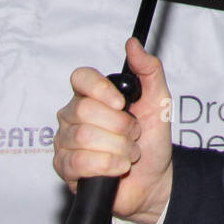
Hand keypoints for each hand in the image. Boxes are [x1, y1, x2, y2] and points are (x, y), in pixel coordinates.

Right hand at [54, 37, 172, 223]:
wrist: (153, 179)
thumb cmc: (152, 140)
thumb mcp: (159, 101)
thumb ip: (149, 70)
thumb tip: (133, 44)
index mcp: (92, 95)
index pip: (80, 77)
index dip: (100, 89)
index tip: (122, 104)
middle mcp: (73, 115)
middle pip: (85, 110)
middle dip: (119, 126)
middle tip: (133, 134)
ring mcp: (66, 141)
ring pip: (83, 137)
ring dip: (117, 147)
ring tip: (128, 152)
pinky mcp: (65, 167)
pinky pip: (78, 162)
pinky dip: (107, 165)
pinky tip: (118, 167)